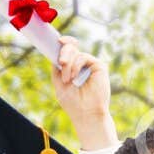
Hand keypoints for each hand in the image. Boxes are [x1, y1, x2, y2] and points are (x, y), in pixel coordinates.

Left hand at [52, 36, 115, 150]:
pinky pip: (84, 57)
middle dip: (63, 53)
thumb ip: (56, 67)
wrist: (85, 112)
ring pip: (76, 53)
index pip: (67, 50)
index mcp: (71, 67)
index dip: (64, 43)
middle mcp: (81, 65)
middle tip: (61, 63)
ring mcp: (90, 65)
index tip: (58, 41)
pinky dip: (76, 65)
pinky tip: (75, 77)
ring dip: (68, 64)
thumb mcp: (58, 81)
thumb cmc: (72, 102)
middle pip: (70, 48)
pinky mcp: (99, 67)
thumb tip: (55, 53)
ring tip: (68, 79)